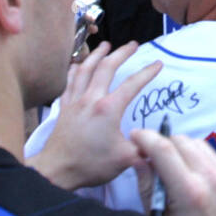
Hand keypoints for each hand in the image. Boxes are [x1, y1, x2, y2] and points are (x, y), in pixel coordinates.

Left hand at [28, 42, 161, 189]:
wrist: (56, 170)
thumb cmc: (90, 165)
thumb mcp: (126, 159)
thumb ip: (145, 148)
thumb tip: (158, 142)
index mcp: (108, 108)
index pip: (132, 84)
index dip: (147, 72)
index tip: (158, 63)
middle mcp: (91, 99)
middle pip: (107, 67)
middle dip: (122, 53)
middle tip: (133, 44)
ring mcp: (75, 101)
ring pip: (85, 69)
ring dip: (98, 54)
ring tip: (106, 45)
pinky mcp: (64, 108)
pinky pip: (70, 81)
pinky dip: (76, 69)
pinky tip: (79, 66)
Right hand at [131, 130, 215, 215]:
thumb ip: (149, 188)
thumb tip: (139, 160)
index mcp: (190, 192)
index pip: (164, 149)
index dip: (145, 137)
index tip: (135, 136)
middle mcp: (212, 180)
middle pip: (181, 141)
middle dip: (162, 142)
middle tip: (149, 153)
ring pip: (199, 144)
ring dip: (180, 148)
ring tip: (170, 163)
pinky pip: (214, 155)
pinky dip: (198, 157)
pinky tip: (190, 172)